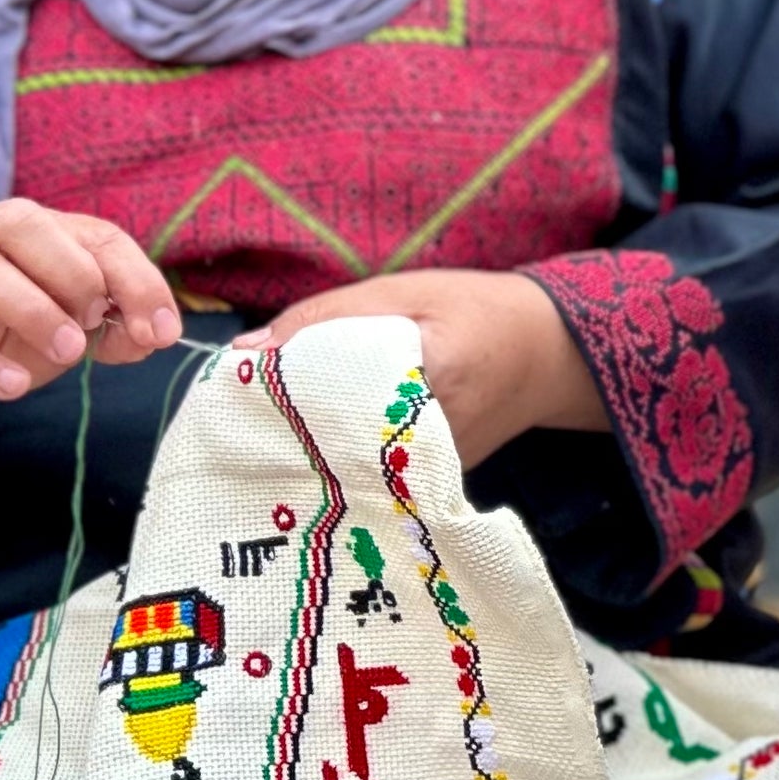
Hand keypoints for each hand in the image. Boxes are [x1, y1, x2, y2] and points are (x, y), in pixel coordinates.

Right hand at [0, 199, 180, 498]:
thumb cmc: (8, 334)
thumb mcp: (72, 327)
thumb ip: (116, 326)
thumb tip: (154, 335)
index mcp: (35, 231)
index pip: (96, 235)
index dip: (137, 281)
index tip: (162, 331)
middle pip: (25, 223)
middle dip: (75, 274)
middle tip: (95, 325)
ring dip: (30, 307)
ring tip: (67, 352)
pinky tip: (13, 386)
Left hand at [243, 270, 606, 466]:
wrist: (545, 354)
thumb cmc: (473, 310)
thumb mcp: (403, 291)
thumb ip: (325, 316)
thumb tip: (244, 352)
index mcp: (432, 372)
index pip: (336, 391)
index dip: (280, 396)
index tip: (236, 393)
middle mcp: (432, 436)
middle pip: (331, 444)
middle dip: (280, 433)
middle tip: (232, 422)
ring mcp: (431, 472)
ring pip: (343, 468)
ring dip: (302, 450)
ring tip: (263, 434)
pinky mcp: (427, 489)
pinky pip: (365, 476)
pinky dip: (333, 459)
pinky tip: (309, 443)